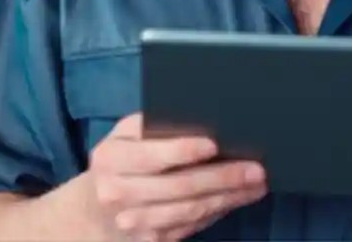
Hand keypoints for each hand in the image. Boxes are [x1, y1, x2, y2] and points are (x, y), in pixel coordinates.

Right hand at [86, 113, 267, 241]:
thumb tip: (203, 122)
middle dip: (222, 177)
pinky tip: (239, 198)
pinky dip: (220, 211)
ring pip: (190, 211)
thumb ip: (154, 126)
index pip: (150, 155)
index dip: (182, 150)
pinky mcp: (151, 241)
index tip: (214, 144)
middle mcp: (117, 193)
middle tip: (255, 168)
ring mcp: (134, 222)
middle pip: (178, 187)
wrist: (95, 207)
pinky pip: (192, 226)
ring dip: (229, 198)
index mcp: (110, 158)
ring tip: (256, 184)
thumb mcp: (126, 134)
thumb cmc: (122, 158)